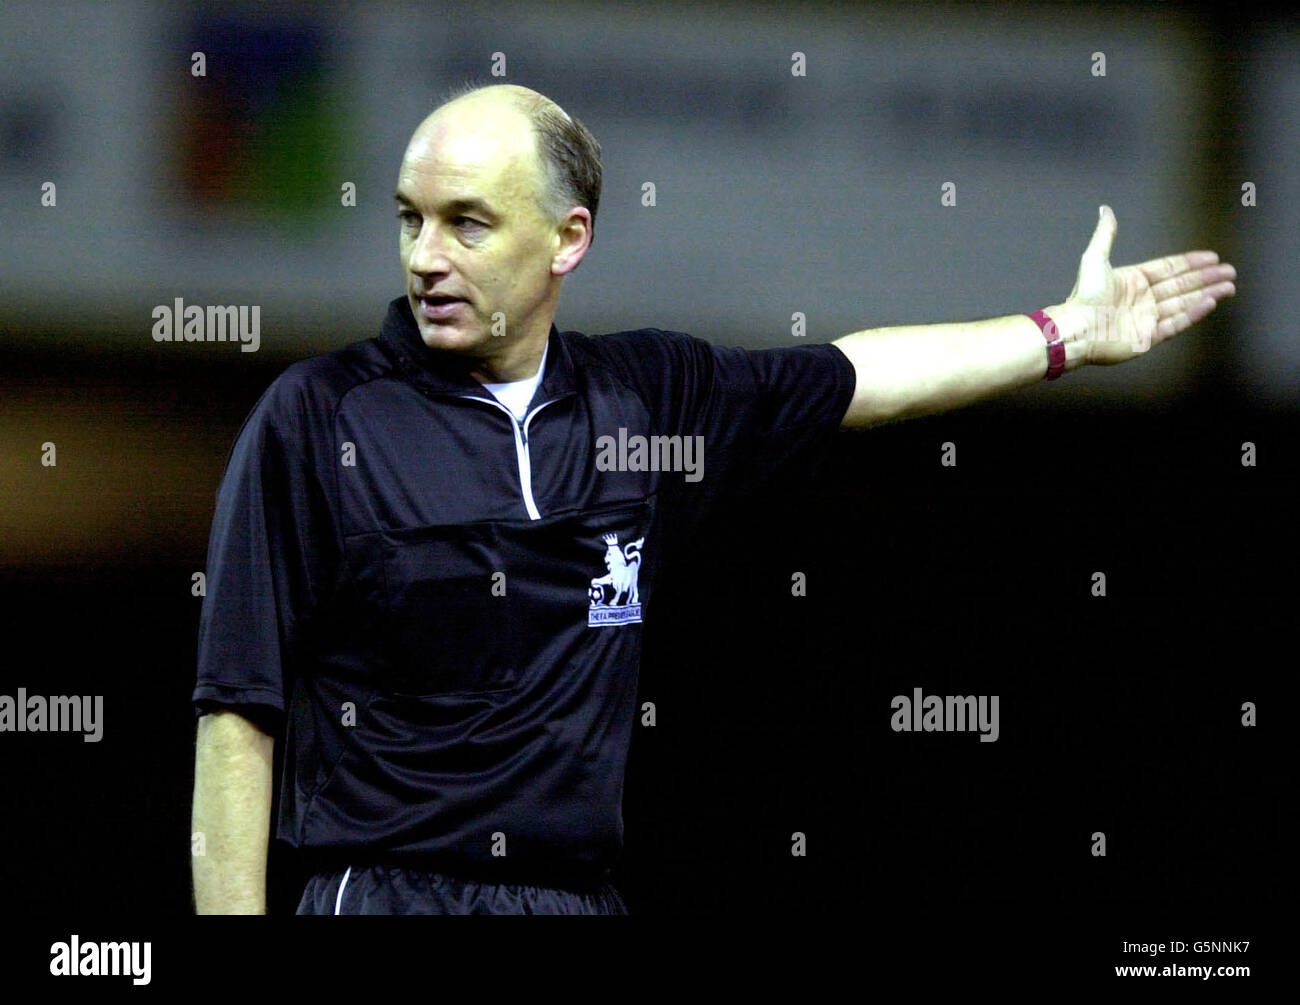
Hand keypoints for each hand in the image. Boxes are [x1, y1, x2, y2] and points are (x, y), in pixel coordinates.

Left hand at [1063, 205, 1235, 365]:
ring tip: (1229, 287)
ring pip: (1183, 303)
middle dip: (1206, 278)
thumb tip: (1105, 209)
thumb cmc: (1083, 296)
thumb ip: (1105, 235)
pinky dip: (1194, 313)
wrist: (1077, 329)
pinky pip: (1176, 323)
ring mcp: (1146, 319)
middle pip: (1181, 285)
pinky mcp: (1147, 338)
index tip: (1213, 257)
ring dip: (1206, 294)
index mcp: (1132, 280)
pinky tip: (1211, 302)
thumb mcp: (1095, 259)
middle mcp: (1141, 299)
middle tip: (1230, 272)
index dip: (1191, 263)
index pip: (1169, 268)